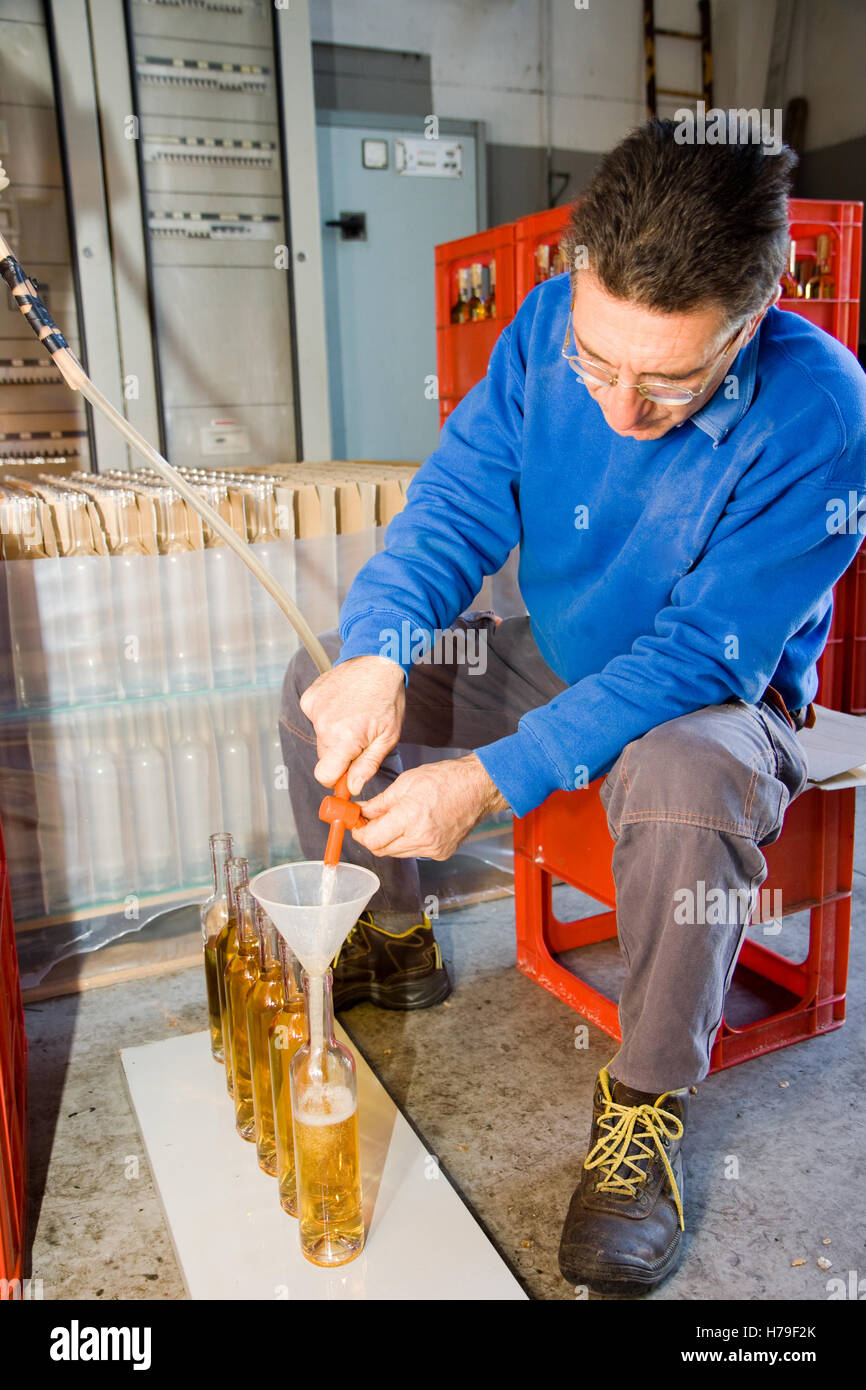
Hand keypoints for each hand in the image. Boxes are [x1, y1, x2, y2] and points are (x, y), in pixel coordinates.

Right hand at [300, 654, 405, 793]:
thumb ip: (367, 765)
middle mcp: (324, 726)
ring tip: (354, 715)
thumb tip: (352, 787)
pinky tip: (343, 704)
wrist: (376, 660)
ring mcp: (314, 710)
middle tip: (360, 735)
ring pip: (321, 737)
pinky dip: (327, 716)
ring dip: (335, 733)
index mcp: (343, 739)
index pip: (324, 776)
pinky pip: (315, 719)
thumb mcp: (387, 737)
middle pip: (324, 757)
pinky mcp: (309, 698)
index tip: (347, 773)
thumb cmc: (387, 698)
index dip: (336, 778)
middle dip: (340, 753)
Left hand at [352, 753, 508, 859]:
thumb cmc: (446, 779)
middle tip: (370, 820)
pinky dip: (407, 841)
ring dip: (389, 839)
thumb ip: (379, 803)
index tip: (356, 824)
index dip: (359, 833)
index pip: (371, 839)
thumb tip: (360, 812)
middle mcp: (421, 838)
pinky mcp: (441, 853)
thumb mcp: (405, 783)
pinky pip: (414, 852)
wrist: (478, 787)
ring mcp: (433, 848)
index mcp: (410, 818)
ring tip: (395, 819)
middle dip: (372, 836)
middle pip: (381, 849)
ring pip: (396, 852)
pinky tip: (414, 825)